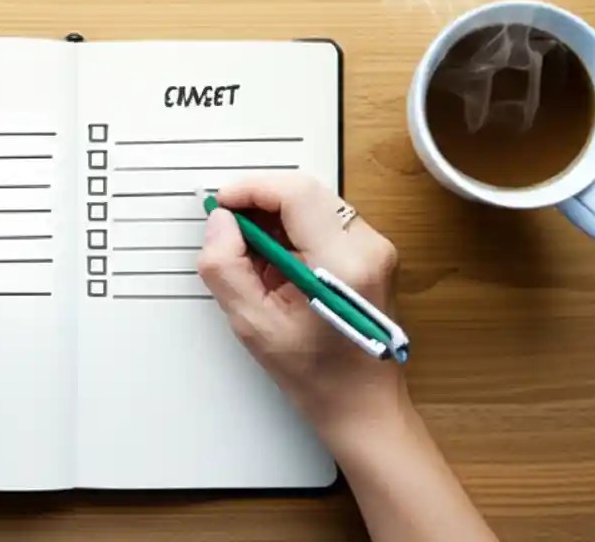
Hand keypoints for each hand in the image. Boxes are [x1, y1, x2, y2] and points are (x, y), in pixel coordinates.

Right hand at [196, 172, 409, 449]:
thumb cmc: (318, 377)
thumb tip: (219, 223)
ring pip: (313, 204)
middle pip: (304, 193)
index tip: (221, 204)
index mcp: (343, 265)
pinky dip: (293, 232)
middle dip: (260, 204)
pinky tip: (278, 267)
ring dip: (275, 219)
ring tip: (255, 261)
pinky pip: (324, 221)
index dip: (251, 189)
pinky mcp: (372, 253)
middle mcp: (368, 248)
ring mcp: (375, 248)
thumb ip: (226, 268)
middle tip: (230, 233)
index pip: (295, 193)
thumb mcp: (254, 325)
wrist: (363, 405)